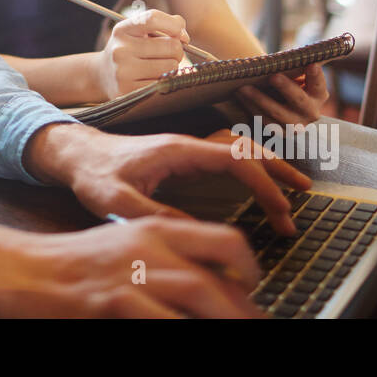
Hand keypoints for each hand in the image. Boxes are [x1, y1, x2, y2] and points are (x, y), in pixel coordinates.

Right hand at [0, 217, 265, 317]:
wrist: (25, 271)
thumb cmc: (76, 264)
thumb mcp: (128, 245)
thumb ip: (168, 257)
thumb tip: (211, 283)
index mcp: (157, 228)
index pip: (226, 240)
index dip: (250, 269)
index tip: (254, 288)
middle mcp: (151, 248)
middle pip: (220, 281)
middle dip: (245, 311)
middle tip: (256, 323)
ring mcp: (134, 279)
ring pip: (203, 300)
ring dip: (226, 320)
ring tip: (240, 334)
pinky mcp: (116, 306)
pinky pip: (168, 326)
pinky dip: (186, 332)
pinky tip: (191, 338)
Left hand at [23, 123, 309, 235]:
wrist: (76, 154)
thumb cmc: (94, 174)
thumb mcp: (117, 201)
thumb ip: (154, 213)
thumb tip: (196, 231)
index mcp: (179, 150)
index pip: (236, 160)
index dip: (265, 185)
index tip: (282, 213)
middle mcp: (188, 144)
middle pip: (246, 149)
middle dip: (277, 173)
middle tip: (300, 203)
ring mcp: (187, 149)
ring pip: (239, 148)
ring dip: (268, 166)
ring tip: (294, 188)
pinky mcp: (183, 157)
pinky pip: (227, 155)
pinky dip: (250, 165)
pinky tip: (260, 181)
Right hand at [93, 9, 190, 100]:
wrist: (103, 75)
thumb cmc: (130, 50)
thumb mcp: (139, 31)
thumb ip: (166, 24)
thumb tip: (184, 37)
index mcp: (123, 30)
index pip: (153, 19)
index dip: (174, 25)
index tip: (180, 35)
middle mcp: (120, 49)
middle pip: (171, 46)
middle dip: (177, 51)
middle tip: (169, 55)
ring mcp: (123, 71)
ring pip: (170, 67)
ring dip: (172, 68)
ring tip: (160, 67)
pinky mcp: (128, 91)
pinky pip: (162, 84)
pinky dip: (163, 82)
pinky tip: (153, 79)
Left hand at [235, 63, 329, 128]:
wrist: (281, 105)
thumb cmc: (288, 82)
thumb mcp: (295, 76)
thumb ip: (293, 69)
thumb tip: (281, 60)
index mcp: (318, 94)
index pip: (319, 84)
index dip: (316, 76)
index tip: (311, 65)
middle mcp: (311, 112)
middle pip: (299, 100)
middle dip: (286, 88)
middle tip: (273, 77)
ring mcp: (296, 125)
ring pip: (277, 112)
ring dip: (259, 99)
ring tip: (243, 87)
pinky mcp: (280, 132)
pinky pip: (264, 120)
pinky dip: (251, 107)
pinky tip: (240, 95)